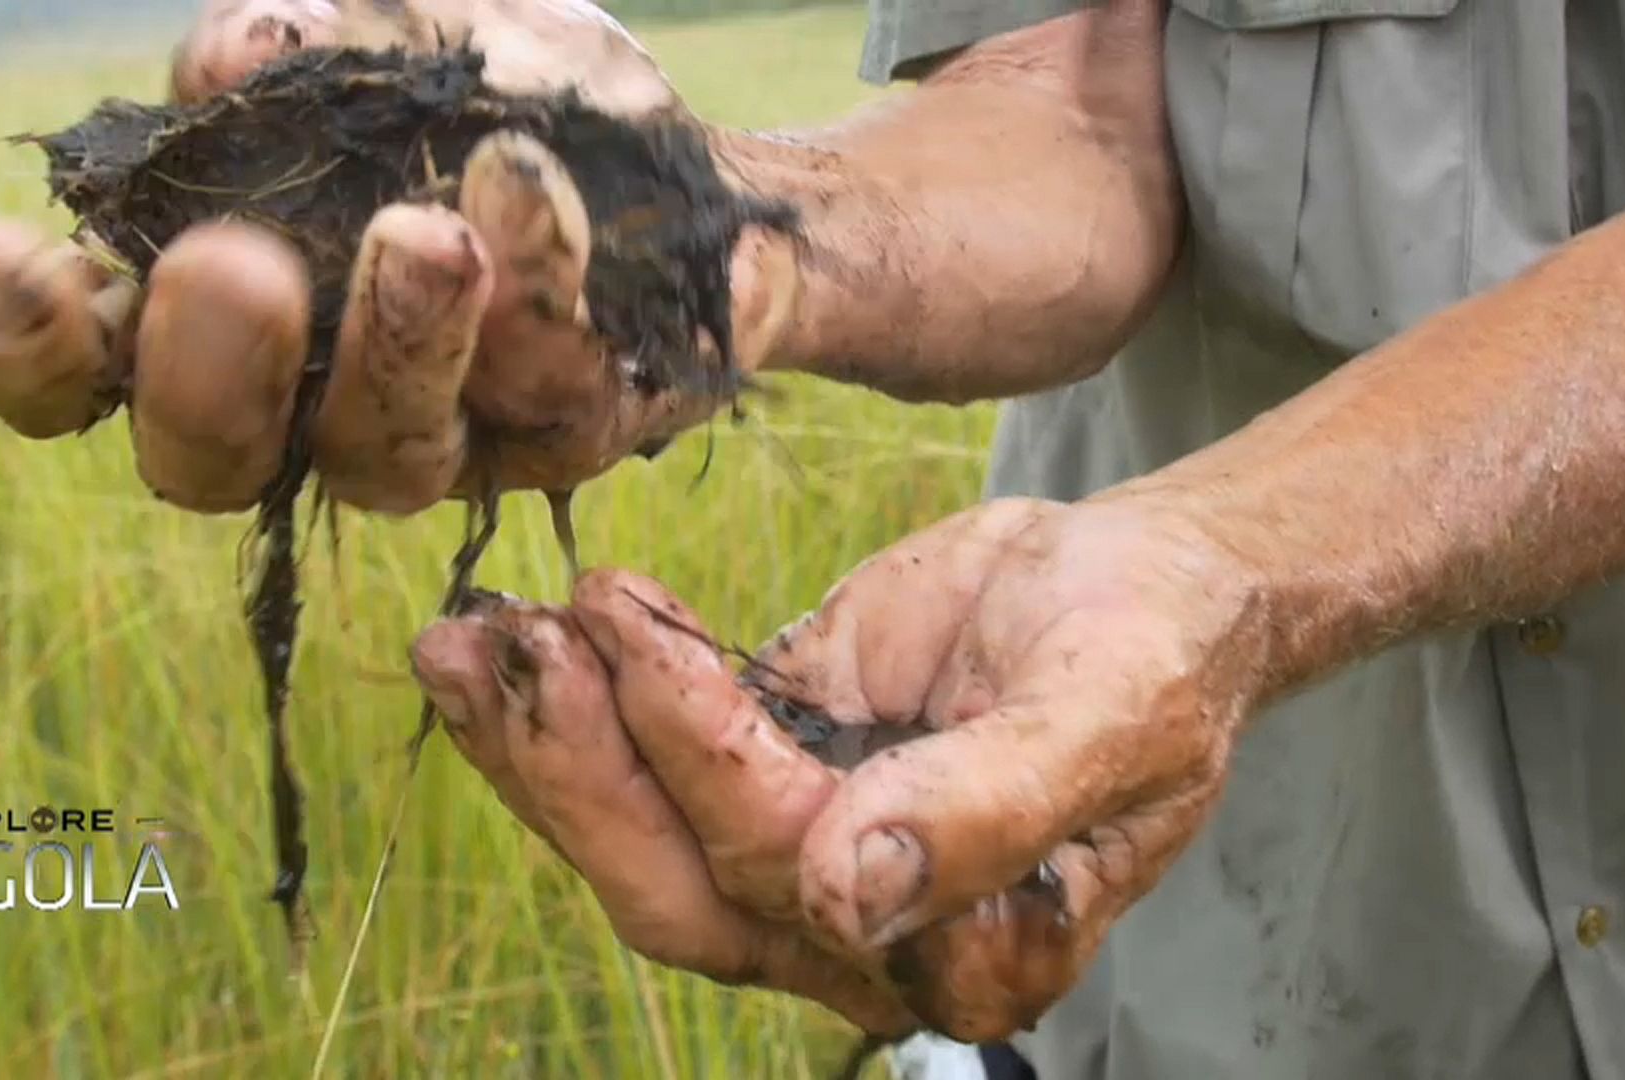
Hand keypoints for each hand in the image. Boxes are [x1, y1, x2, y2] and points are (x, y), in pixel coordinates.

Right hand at [0, 0, 797, 512]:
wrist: (686, 159)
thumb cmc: (500, 94)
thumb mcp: (400, 34)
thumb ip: (308, 45)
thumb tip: (228, 63)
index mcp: (209, 304)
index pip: (72, 369)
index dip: (17, 344)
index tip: (11, 259)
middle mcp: (302, 400)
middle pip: (204, 460)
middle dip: (206, 374)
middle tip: (233, 266)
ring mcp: (431, 437)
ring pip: (377, 459)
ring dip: (392, 346)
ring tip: (422, 232)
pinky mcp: (556, 441)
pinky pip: (541, 394)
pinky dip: (536, 285)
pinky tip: (527, 182)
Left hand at [410, 497, 1270, 1039]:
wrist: (1148, 585)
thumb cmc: (1160, 651)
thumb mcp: (1110, 715)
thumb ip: (988, 810)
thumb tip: (852, 897)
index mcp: (967, 955)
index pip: (795, 880)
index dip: (701, 765)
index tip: (629, 635)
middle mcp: (867, 933)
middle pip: (683, 886)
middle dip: (579, 769)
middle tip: (506, 648)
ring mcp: (806, 858)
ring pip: (645, 838)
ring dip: (545, 743)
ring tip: (464, 642)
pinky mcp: (768, 770)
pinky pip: (652, 760)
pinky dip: (578, 701)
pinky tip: (516, 634)